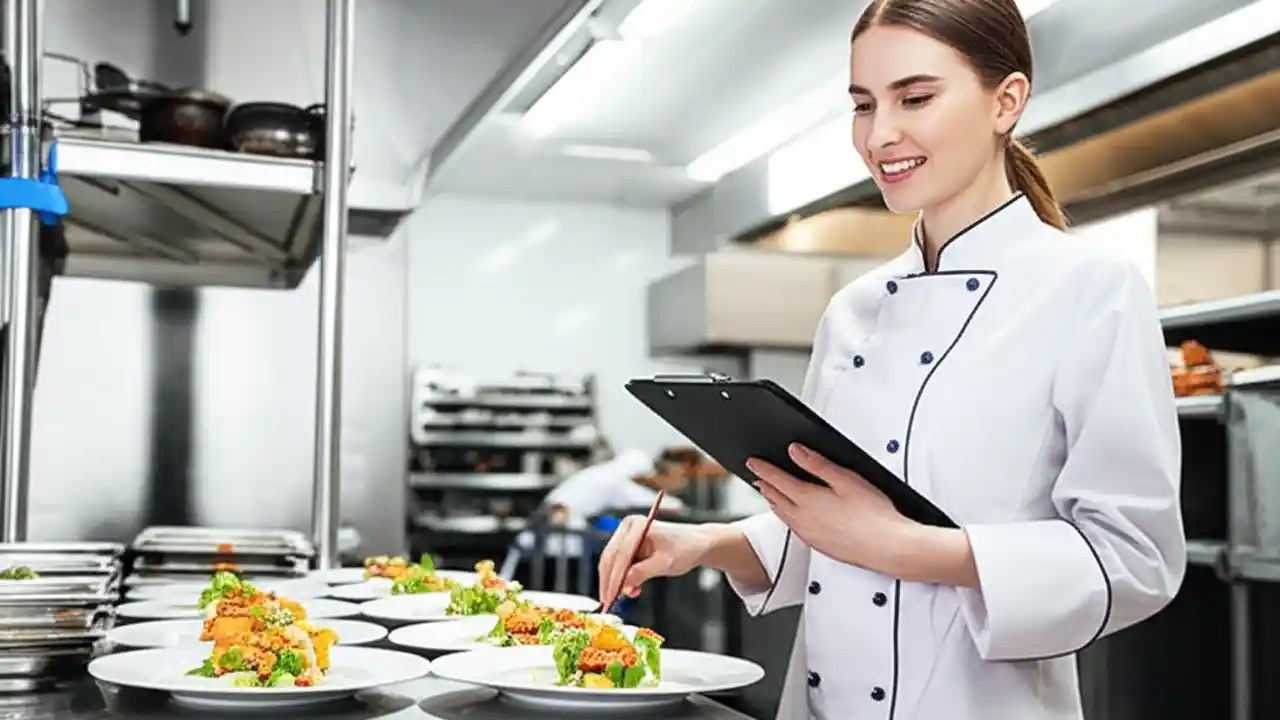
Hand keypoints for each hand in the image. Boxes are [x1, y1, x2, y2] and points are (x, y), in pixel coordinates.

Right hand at [597, 518, 708, 608]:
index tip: (611, 596)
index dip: (614, 578)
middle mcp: (629, 528)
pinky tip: (632, 590)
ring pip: (613, 563)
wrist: (696, 545)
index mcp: (637, 526)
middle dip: (609, 581)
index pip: (620, 555)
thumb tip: (624, 583)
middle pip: (610, 558)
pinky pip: (620, 565)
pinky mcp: (630, 547)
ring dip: (616, 582)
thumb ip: (643, 572)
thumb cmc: (685, 548)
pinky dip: (623, 579)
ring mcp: (628, 537)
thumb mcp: (665, 563)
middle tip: (608, 601)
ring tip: (626, 596)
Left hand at [749, 443, 915, 576]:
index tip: (753, 462)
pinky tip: (794, 519)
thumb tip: (796, 451)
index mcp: (807, 500)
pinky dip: (787, 518)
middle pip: (776, 498)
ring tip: (770, 495)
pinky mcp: (820, 546)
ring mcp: (810, 535)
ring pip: (783, 515)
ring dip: (774, 502)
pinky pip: (794, 529)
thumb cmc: (873, 515)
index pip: (777, 480)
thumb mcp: (846, 479)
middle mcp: (803, 519)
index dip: (763, 468)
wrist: (887, 548)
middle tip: (757, 477)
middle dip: (765, 485)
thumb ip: (817, 464)